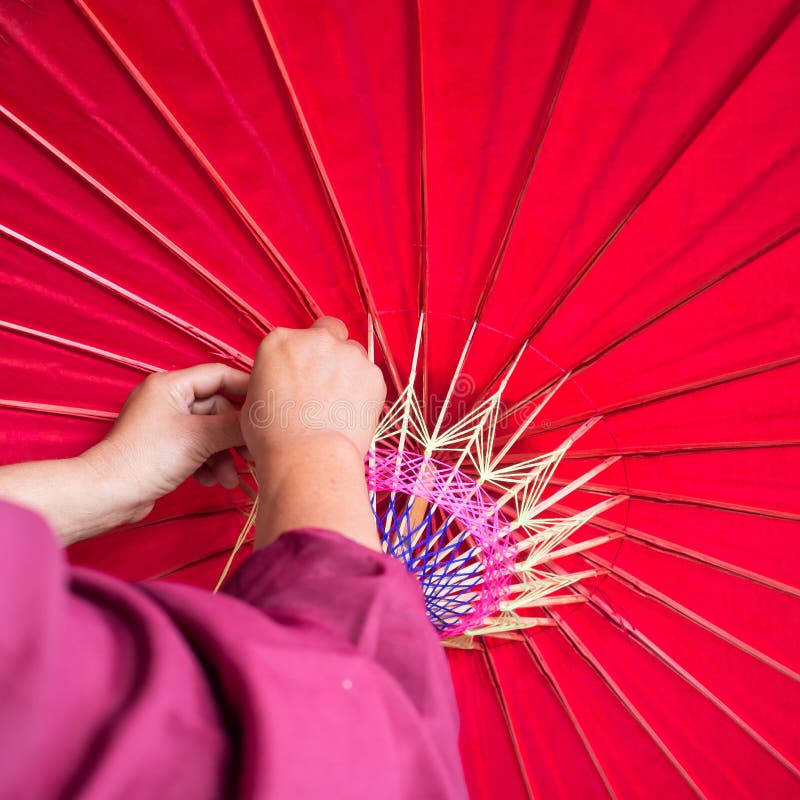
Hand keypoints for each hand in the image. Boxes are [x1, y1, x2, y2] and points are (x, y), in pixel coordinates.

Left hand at [84, 363, 249, 523]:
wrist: (109, 494)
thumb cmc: (147, 458)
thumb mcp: (200, 438)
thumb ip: (236, 425)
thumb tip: (265, 418)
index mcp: (170, 385)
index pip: (219, 375)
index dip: (247, 388)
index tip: (270, 404)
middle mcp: (166, 399)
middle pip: (217, 408)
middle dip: (234, 435)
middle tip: (251, 455)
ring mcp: (164, 424)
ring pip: (209, 432)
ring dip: (223, 455)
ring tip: (228, 478)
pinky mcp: (163, 447)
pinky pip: (197, 448)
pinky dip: (208, 463)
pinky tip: (210, 481)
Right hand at [242, 317, 385, 462]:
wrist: (306, 457)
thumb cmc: (273, 436)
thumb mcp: (254, 399)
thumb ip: (274, 378)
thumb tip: (284, 384)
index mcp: (280, 341)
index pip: (296, 336)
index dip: (302, 356)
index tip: (303, 375)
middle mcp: (316, 340)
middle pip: (330, 332)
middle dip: (330, 350)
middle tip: (326, 380)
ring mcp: (348, 355)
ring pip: (354, 354)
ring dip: (348, 371)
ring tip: (339, 404)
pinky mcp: (372, 374)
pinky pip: (371, 377)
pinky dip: (365, 391)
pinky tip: (352, 413)